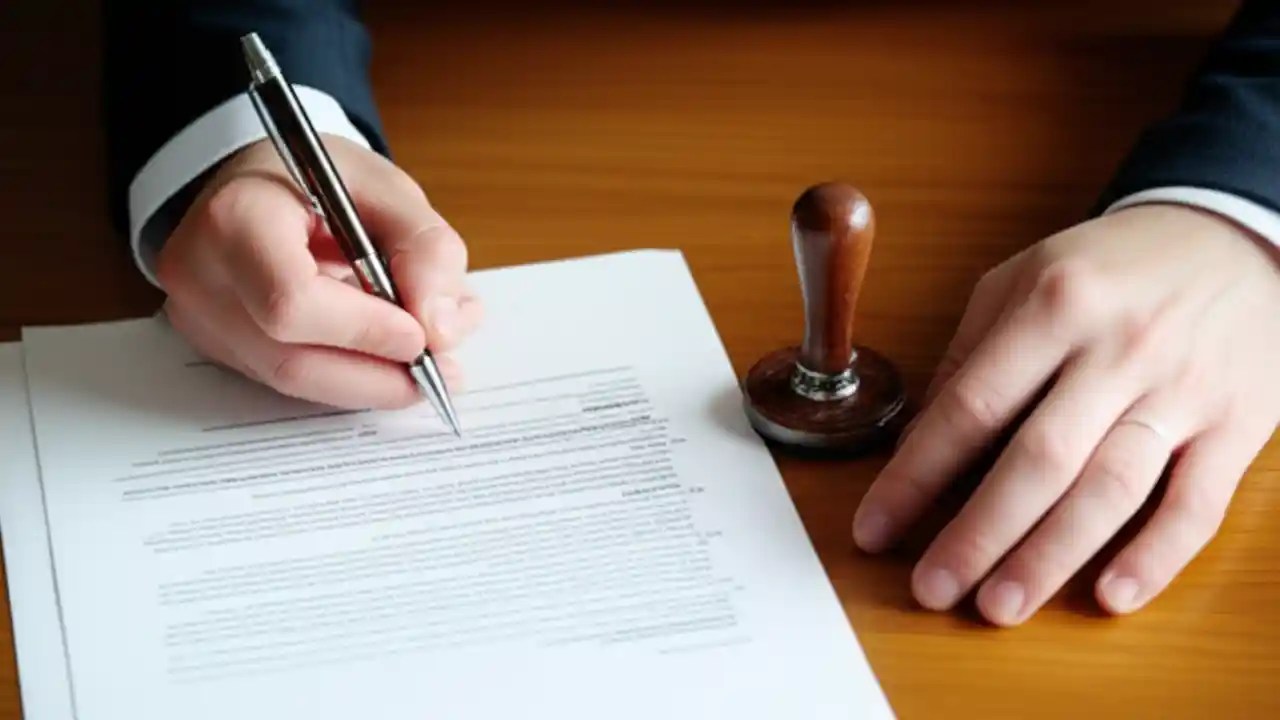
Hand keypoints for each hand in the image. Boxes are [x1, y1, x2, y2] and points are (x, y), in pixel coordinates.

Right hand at [157, 135, 481, 408]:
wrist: (257, 185)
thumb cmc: (317, 180)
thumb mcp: (385, 187)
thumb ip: (425, 248)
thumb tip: (443, 328)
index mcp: (237, 217)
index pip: (293, 300)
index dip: (365, 331)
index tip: (422, 336)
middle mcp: (203, 276)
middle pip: (292, 359)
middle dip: (378, 375)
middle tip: (443, 370)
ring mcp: (202, 319)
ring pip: (293, 382)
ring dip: (371, 385)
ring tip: (428, 367)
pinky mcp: (219, 348)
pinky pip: (289, 381)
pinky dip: (348, 378)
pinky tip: (387, 361)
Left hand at [853, 203, 1279, 624]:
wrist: (1231, 236)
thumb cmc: (1111, 268)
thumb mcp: (1024, 280)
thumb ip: (968, 358)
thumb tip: (917, 444)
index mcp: (1054, 306)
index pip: (970, 407)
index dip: (915, 476)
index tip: (875, 528)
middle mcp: (1118, 348)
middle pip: (1038, 459)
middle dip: (977, 534)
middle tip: (932, 588)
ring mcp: (1183, 390)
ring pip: (1110, 488)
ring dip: (1050, 557)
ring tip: (998, 605)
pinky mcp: (1238, 425)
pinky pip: (1196, 502)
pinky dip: (1156, 556)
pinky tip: (1110, 595)